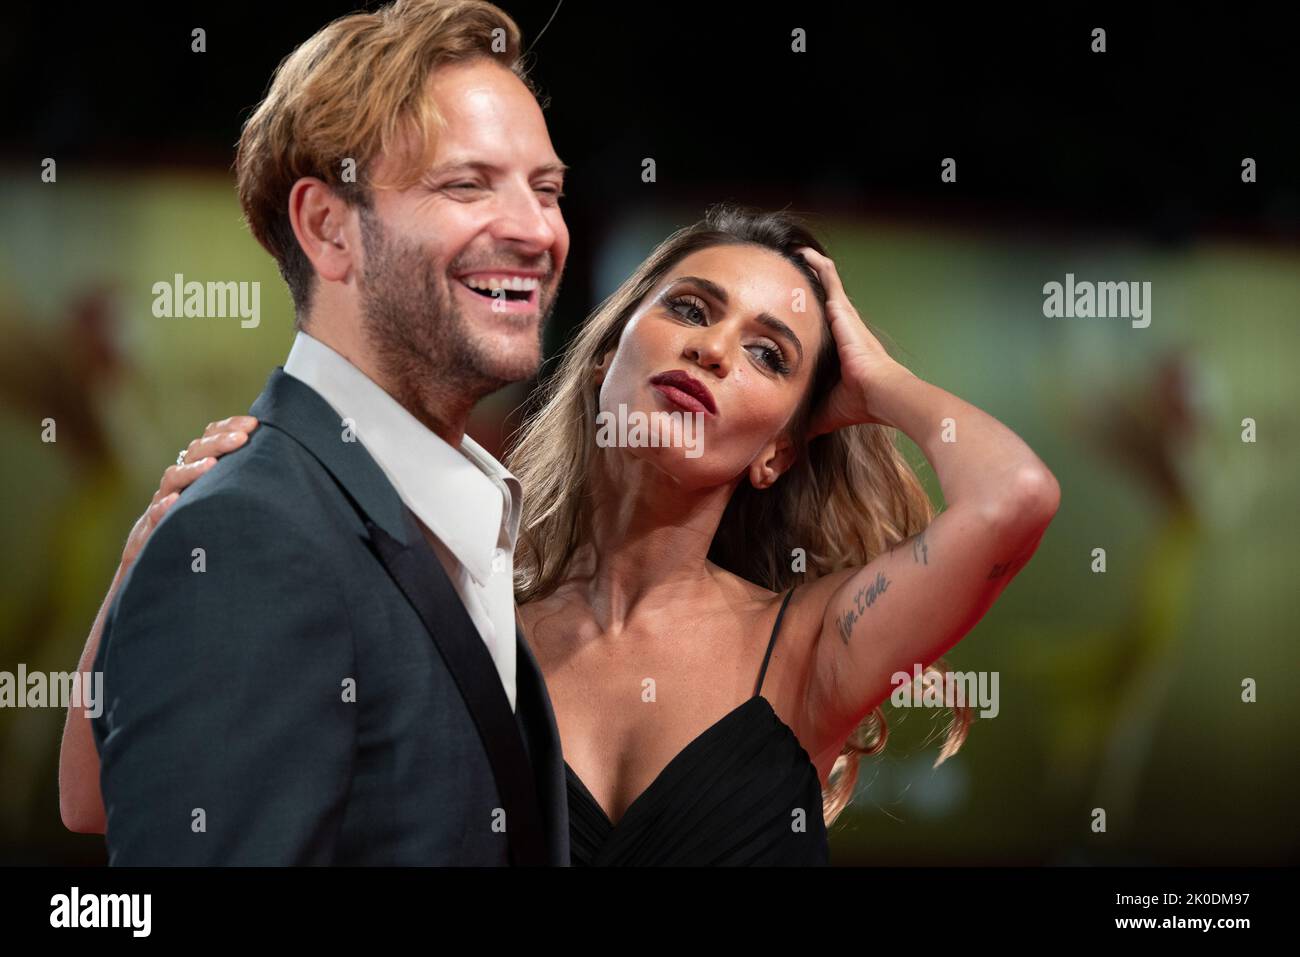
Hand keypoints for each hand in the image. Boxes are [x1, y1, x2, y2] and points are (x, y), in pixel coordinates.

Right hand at [120, 416, 258, 566]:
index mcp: (199, 468)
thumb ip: (244, 481)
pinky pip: (155, 513)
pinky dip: (163, 506)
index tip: (253, 424)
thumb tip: (286, 467)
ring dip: (193, 469)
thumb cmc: (203, 521)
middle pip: (196, 452)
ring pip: (174, 477)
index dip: (228, 427)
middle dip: (219, 442)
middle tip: (241, 438)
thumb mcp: (223, 498)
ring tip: (212, 464)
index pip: (210, 439)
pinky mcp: (153, 525)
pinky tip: (174, 502)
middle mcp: (182, 480)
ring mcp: (165, 499)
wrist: (160, 553)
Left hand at [796, 247, 913, 436]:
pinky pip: (829, 278)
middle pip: (825, 299)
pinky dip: (817, 265)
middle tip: (789, 275)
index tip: (795, 309)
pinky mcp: (843, 309)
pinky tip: (803, 254)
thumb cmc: (859, 404)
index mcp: (842, 348)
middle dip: (809, 287)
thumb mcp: (825, 410)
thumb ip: (809, 419)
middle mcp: (844, 327)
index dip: (811, 315)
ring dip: (813, 269)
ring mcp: (845, 316)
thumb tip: (788, 444)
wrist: (881, 394)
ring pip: (827, 284)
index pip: (824, 326)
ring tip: (796, 255)